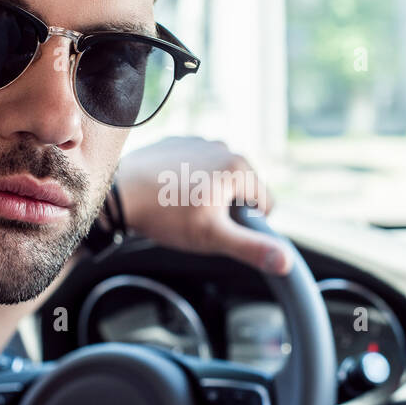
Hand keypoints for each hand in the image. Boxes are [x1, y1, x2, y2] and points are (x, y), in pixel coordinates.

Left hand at [113, 136, 290, 275]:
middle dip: (228, 208)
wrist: (120, 192)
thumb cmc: (165, 214)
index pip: (266, 203)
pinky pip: (197, 167)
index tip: (222, 228)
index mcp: (239, 167)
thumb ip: (252, 248)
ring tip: (183, 208)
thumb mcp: (213, 237)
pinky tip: (171, 194)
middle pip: (243, 189)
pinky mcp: (179, 143)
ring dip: (210, 195)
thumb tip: (285, 262)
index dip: (249, 224)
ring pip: (220, 179)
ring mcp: (200, 142)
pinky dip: (190, 181)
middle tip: (200, 220)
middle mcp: (223, 146)